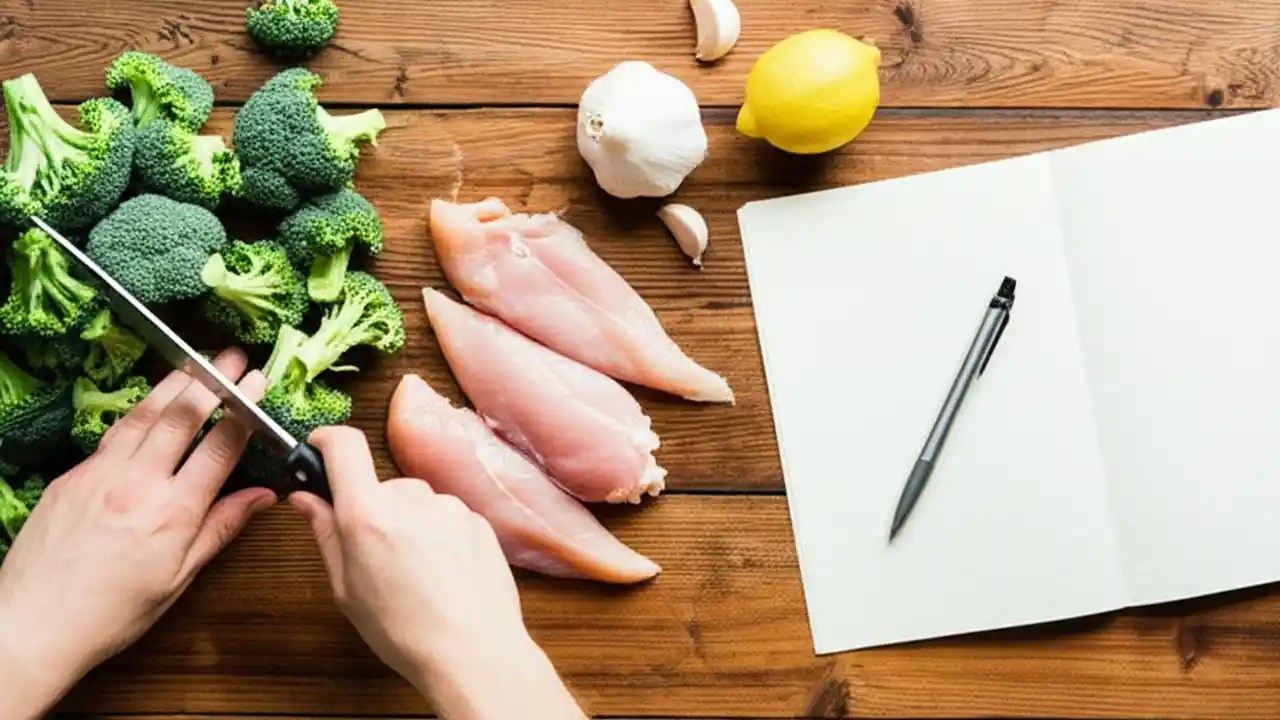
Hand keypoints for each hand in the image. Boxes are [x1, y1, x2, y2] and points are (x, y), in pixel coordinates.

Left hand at [0, 349, 275, 718]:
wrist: (34, 626)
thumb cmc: (111, 613)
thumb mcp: (179, 577)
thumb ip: (221, 528)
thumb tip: (262, 497)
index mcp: (173, 513)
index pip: (219, 446)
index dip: (243, 411)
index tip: (259, 385)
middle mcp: (137, 485)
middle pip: (181, 417)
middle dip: (212, 382)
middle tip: (232, 358)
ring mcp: (99, 476)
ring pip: (143, 416)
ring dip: (173, 386)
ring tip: (195, 363)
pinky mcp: (72, 477)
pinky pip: (111, 436)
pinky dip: (136, 415)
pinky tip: (149, 408)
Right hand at [291, 427, 585, 719]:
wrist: (474, 652)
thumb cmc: (406, 632)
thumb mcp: (347, 589)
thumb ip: (326, 534)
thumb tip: (307, 499)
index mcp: (369, 515)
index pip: (344, 446)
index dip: (327, 441)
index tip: (320, 449)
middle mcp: (411, 500)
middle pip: (381, 486)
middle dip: (373, 511)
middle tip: (375, 558)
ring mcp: (449, 507)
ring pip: (416, 503)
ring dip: (409, 526)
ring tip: (416, 575)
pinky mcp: (477, 519)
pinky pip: (446, 517)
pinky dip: (439, 537)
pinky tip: (442, 575)